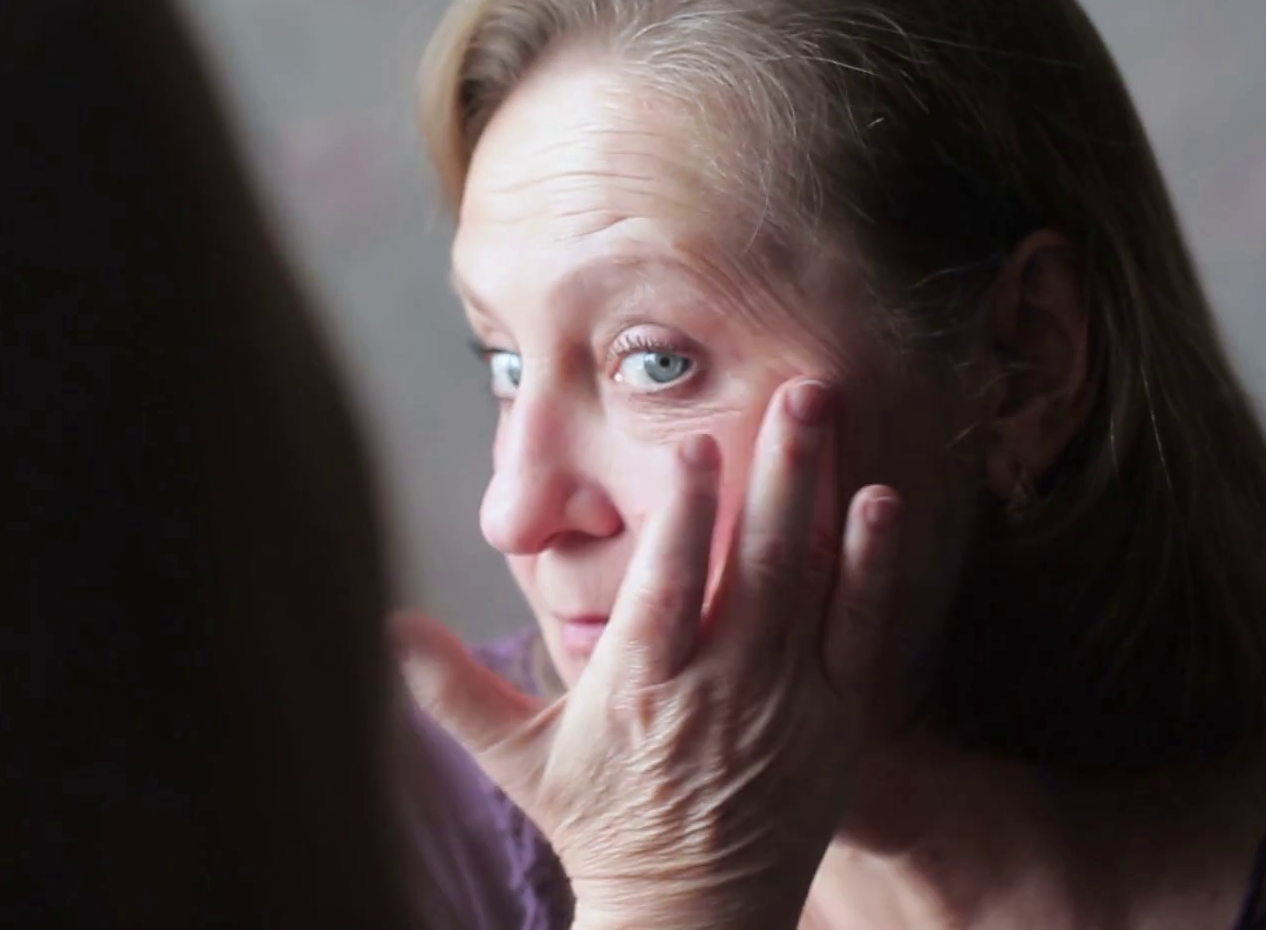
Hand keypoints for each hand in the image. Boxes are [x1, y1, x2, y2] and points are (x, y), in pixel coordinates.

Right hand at [393, 379, 903, 929]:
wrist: (689, 915)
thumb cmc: (600, 824)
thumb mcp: (517, 758)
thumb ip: (451, 688)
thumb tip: (384, 625)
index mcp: (638, 691)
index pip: (663, 589)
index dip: (680, 516)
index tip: (691, 447)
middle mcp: (720, 694)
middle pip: (752, 569)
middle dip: (775, 472)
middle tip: (796, 387)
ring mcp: (787, 707)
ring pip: (811, 585)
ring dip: (823, 493)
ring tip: (826, 408)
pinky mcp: (838, 723)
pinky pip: (863, 635)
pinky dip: (872, 569)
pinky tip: (882, 502)